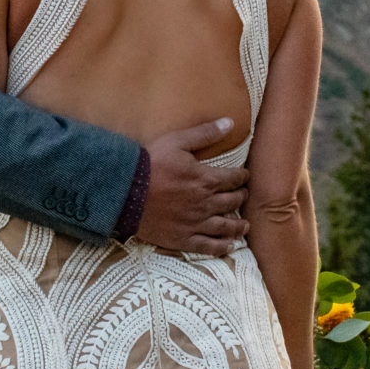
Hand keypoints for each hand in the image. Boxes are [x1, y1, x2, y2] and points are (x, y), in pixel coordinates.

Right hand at [134, 119, 250, 257]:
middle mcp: (206, 203)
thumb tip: (230, 122)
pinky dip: (221, 247)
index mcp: (206, 179)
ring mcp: (195, 223)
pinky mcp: (183, 238)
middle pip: (232, 201)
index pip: (234, 178)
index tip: (243, 176)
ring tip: (244, 225)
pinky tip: (228, 246)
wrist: (125, 191)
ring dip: (238, 225)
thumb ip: (205, 133)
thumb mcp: (177, 141)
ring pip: (225, 226)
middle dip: (241, 196)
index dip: (242, 176)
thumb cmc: (150, 163)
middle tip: (243, 195)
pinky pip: (208, 246)